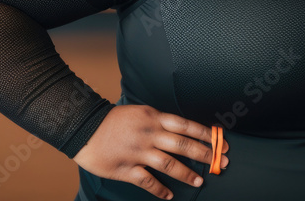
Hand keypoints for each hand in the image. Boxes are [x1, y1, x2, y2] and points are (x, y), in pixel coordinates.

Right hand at [72, 104, 229, 199]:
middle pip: (183, 145)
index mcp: (154, 118)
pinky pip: (147, 181)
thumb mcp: (140, 112)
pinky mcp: (126, 169)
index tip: (220, 142)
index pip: (186, 126)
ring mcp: (138, 152)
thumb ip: (160, 121)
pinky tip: (170, 195)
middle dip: (205, 154)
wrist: (84, 127)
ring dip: (187, 173)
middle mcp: (149, 134)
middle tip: (220, 162)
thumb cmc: (114, 120)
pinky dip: (160, 189)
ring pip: (169, 164)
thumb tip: (183, 130)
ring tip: (200, 180)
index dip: (206, 135)